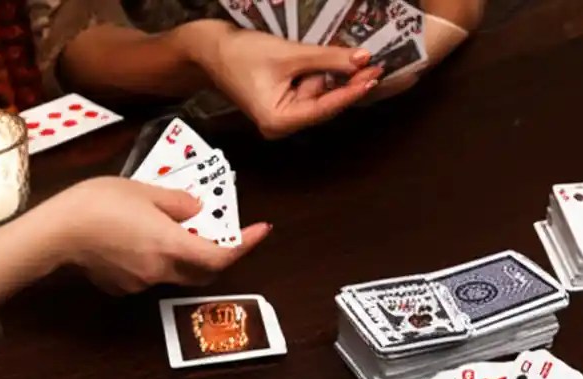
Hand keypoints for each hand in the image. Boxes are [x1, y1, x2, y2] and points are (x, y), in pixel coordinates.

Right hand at [34, 177, 269, 293]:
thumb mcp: (142, 190)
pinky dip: (155, 259)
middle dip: (218, 254)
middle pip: (204, 271)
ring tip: (168, 226)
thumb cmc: (96, 204)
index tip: (261, 230)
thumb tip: (198, 210)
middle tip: (221, 232)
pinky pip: (150, 275)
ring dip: (184, 254)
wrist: (53, 232)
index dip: (245, 245)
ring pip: (177, 272)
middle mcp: (162, 271)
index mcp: (172, 246)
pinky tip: (137, 239)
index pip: (222, 255)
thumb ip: (177, 202)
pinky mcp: (122, 287)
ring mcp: (142, 283)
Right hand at [185, 21, 382, 138]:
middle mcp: (282, 125)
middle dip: (347, 83)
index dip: (351, 92)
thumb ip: (327, 59)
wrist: (208, 49)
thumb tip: (361, 59)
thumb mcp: (288, 55)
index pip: (324, 108)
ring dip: (334, 76)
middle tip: (374, 66)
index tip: (373, 78)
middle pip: (324, 103)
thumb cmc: (239, 54)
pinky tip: (336, 62)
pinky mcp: (283, 102)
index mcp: (279, 121)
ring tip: (356, 60)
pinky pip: (309, 89)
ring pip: (319, 94)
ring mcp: (283, 114)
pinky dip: (321, 75)